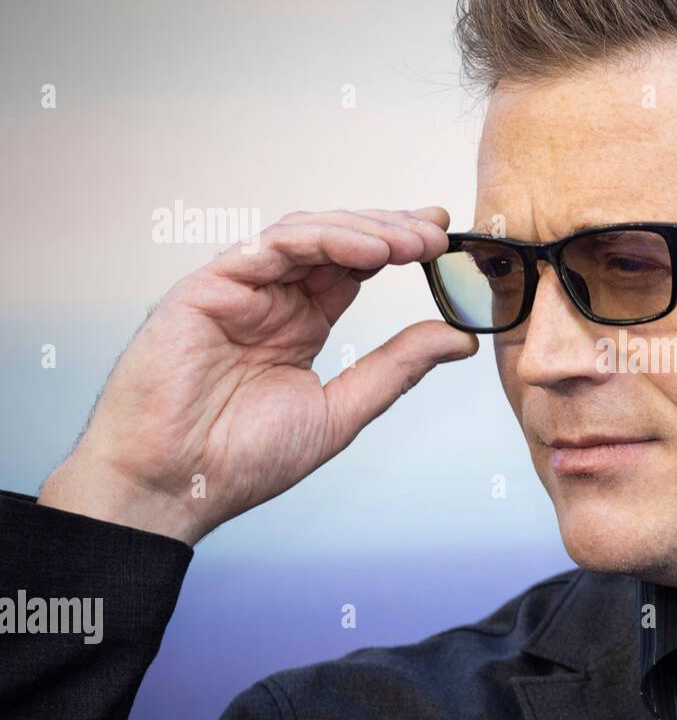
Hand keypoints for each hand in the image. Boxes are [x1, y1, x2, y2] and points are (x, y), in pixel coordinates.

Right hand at [37, 206, 477, 545]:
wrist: (173, 489)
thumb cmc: (240, 460)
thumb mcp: (340, 410)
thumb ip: (397, 367)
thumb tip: (460, 339)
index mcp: (299, 325)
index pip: (355, 269)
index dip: (399, 247)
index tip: (445, 240)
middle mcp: (271, 300)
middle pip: (337, 243)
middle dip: (391, 231)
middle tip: (438, 233)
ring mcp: (239, 291)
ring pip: (307, 235)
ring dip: (365, 231)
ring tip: (414, 242)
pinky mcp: (208, 288)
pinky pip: (270, 248)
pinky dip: (323, 242)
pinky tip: (370, 250)